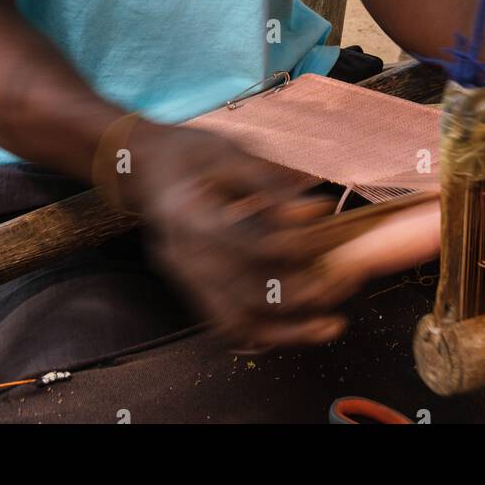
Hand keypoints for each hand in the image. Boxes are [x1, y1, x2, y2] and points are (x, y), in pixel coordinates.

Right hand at [93, 117, 354, 350]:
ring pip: (236, 325)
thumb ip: (267, 180)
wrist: (140, 166)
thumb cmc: (186, 152)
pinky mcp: (189, 288)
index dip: (294, 237)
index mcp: (188, 216)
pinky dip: (262, 334)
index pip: (248, 243)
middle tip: (343, 283)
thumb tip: (313, 205)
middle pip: (245, 299)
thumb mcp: (225, 150)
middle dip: (301, 299)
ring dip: (286, 331)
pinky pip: (225, 325)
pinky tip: (296, 327)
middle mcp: (183, 256)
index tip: (324, 217)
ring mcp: (183, 278)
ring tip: (330, 325)